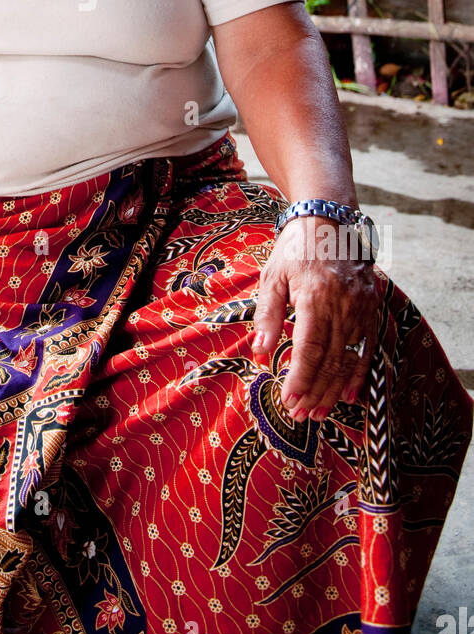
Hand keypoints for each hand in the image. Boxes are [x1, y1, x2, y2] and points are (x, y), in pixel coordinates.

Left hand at [251, 216, 378, 420]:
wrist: (330, 219)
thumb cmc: (295, 248)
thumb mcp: (273, 276)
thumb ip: (268, 316)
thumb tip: (260, 354)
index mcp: (316, 296)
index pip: (309, 349)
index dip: (300, 379)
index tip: (288, 400)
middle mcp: (344, 305)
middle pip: (331, 360)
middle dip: (315, 391)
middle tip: (300, 415)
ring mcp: (362, 307)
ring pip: (350, 358)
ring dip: (334, 389)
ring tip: (319, 412)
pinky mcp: (372, 307)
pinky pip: (368, 348)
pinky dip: (359, 374)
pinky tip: (348, 395)